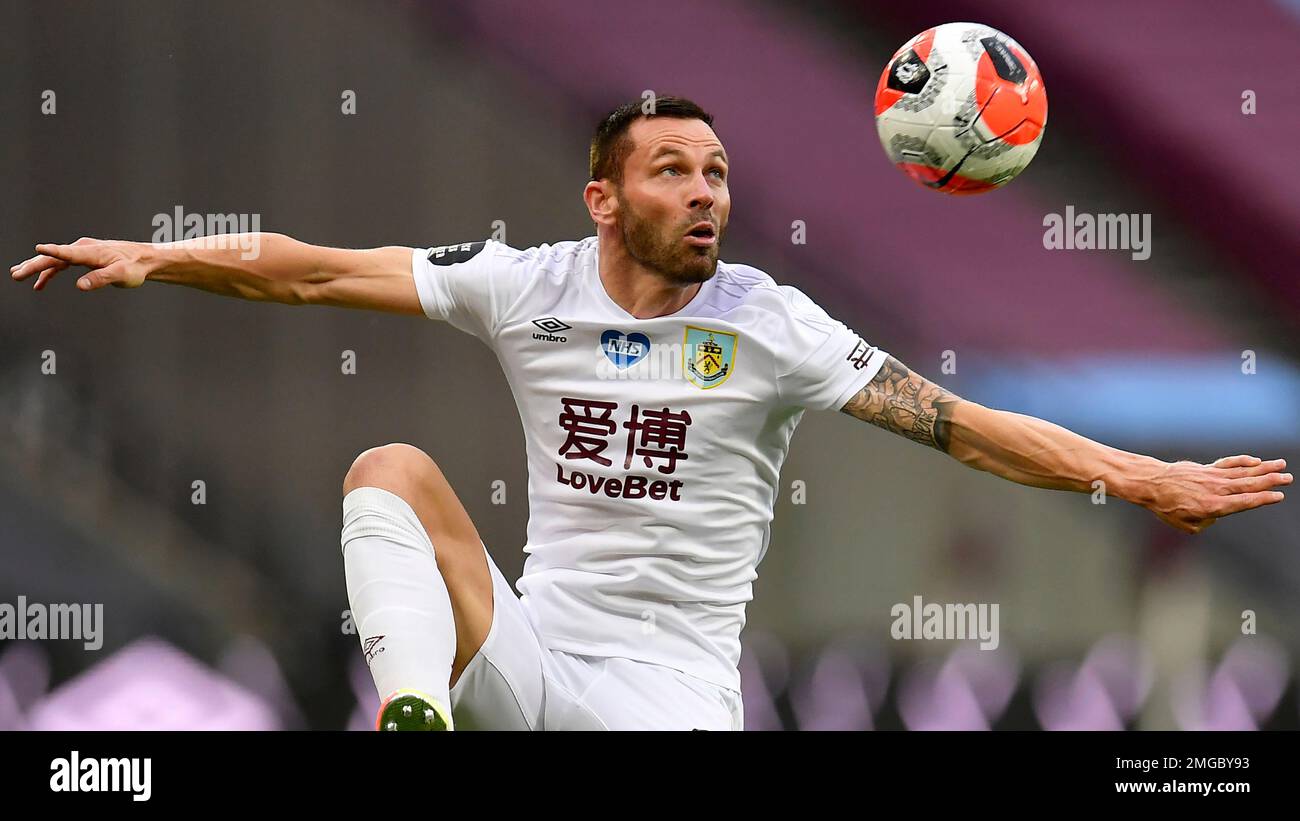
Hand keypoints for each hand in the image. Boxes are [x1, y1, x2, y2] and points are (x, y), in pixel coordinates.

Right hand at [10, 237, 151, 290]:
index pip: (67, 253)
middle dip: (33, 265)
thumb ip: (100, 279)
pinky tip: (40, 284)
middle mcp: (83, 248)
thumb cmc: (135, 267)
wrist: (145, 259)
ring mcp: (82, 252)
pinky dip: (50, 272)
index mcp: (90, 252)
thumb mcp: (121, 275)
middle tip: (16, 275)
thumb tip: (80, 285)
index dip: (52, 252)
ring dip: (36, 268)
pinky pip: (61, 264)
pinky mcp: (84, 257)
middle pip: (54, 257)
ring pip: (54, 260)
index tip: (38, 248)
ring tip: (17, 275)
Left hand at [1147, 455, 1289, 533]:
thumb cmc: (1166, 507)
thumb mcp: (1187, 525)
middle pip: (1248, 484)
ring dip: (1263, 468)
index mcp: (1213, 507)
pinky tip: (1255, 460)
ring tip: (1281, 465)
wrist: (1151, 484)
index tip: (1279, 496)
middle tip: (1288, 478)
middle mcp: (1216, 490)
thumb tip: (1215, 515)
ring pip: (1242, 472)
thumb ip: (1207, 523)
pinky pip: (1228, 463)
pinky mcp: (1206, 469)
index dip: (1263, 499)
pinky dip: (1242, 461)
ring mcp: (1212, 477)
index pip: (1244, 502)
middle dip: (1270, 481)